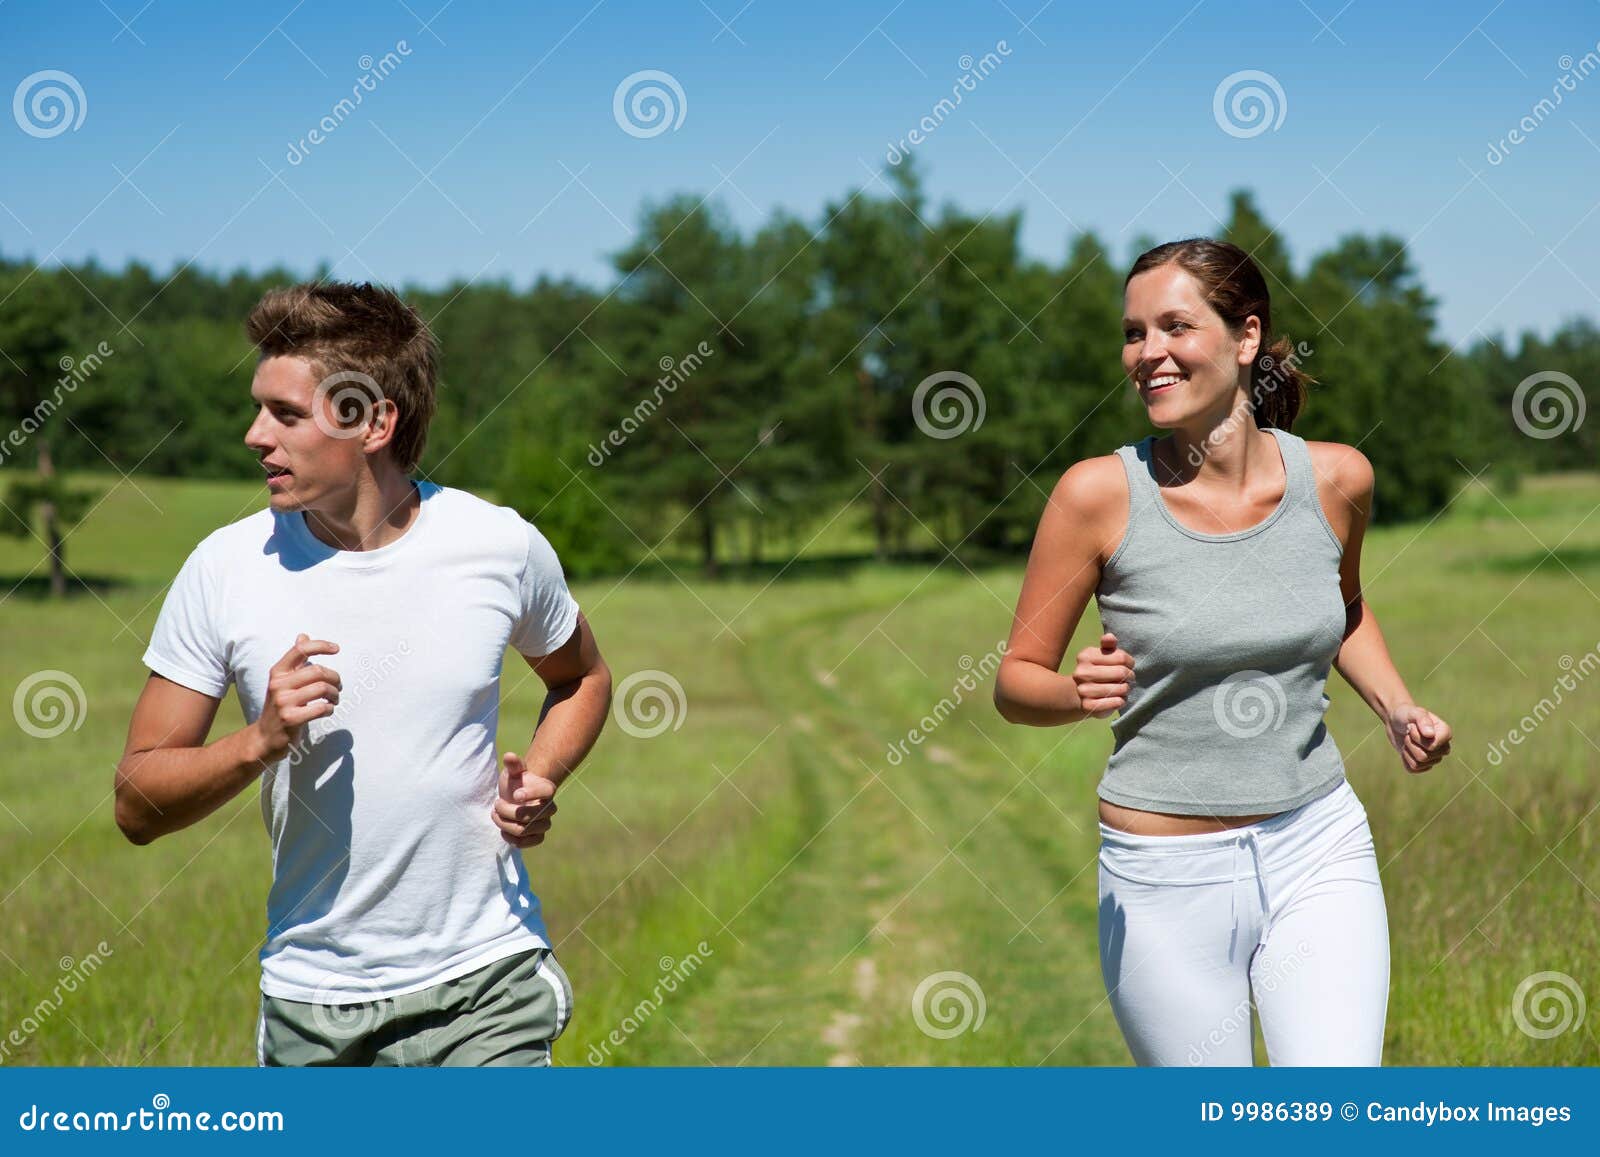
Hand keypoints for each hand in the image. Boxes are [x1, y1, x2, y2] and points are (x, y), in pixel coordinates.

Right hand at [252, 633, 340, 762]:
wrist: (264, 737)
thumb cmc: (280, 705)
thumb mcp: (283, 681)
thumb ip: (295, 661)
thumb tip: (303, 636)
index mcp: (278, 672)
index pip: (300, 650)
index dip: (321, 645)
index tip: (336, 648)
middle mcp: (278, 685)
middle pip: (318, 670)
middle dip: (335, 678)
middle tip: (338, 686)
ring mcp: (283, 702)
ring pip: (322, 688)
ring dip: (335, 694)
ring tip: (334, 699)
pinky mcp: (290, 719)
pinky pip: (321, 708)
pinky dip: (330, 708)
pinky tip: (327, 710)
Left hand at [492, 751, 558, 848]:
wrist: (517, 797)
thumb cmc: (516, 782)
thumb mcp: (513, 772)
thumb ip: (513, 765)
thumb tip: (509, 756)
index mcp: (547, 789)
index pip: (545, 792)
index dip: (530, 794)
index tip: (514, 794)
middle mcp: (550, 808)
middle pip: (529, 816)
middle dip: (506, 811)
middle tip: (496, 804)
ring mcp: (544, 824)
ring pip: (524, 830)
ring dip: (504, 824)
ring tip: (495, 815)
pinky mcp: (538, 837)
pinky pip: (528, 842)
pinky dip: (512, 839)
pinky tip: (503, 830)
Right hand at [1075, 631, 1135, 718]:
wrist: (1082, 692)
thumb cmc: (1099, 668)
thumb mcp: (1103, 654)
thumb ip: (1108, 644)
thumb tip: (1110, 637)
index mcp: (1086, 656)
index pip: (1121, 657)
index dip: (1130, 662)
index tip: (1128, 665)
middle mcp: (1081, 673)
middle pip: (1121, 673)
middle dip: (1130, 676)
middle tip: (1128, 679)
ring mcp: (1083, 690)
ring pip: (1120, 689)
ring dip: (1126, 690)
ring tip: (1123, 688)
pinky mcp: (1088, 706)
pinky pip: (1115, 703)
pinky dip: (1121, 701)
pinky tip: (1119, 699)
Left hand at [1386, 703, 1451, 772]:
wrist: (1395, 720)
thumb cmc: (1407, 714)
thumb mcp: (1413, 712)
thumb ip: (1422, 720)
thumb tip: (1430, 735)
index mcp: (1445, 733)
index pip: (1432, 747)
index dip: (1417, 737)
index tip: (1412, 726)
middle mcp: (1443, 747)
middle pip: (1425, 757)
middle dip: (1411, 744)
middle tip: (1408, 733)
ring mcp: (1434, 757)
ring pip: (1418, 764)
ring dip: (1408, 750)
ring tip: (1408, 740)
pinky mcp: (1423, 764)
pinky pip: (1413, 769)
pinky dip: (1405, 759)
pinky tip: (1406, 749)